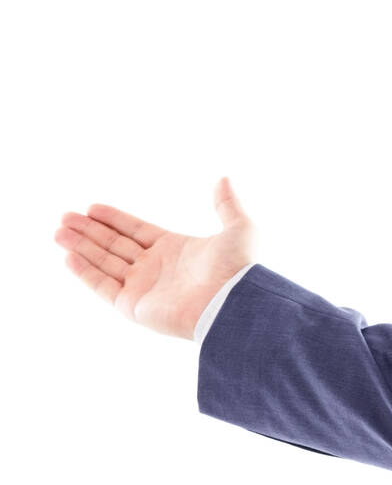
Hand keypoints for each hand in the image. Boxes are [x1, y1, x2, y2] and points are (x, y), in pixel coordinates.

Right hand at [54, 176, 257, 339]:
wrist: (234, 303)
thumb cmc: (238, 268)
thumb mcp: (239, 228)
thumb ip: (226, 204)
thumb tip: (224, 179)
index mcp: (175, 249)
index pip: (135, 231)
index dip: (114, 219)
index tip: (92, 207)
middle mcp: (156, 268)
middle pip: (114, 245)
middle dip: (89, 231)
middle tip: (65, 216)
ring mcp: (144, 288)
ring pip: (104, 262)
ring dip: (81, 247)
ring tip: (59, 231)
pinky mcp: (134, 306)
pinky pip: (104, 286)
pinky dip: (86, 271)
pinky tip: (69, 255)